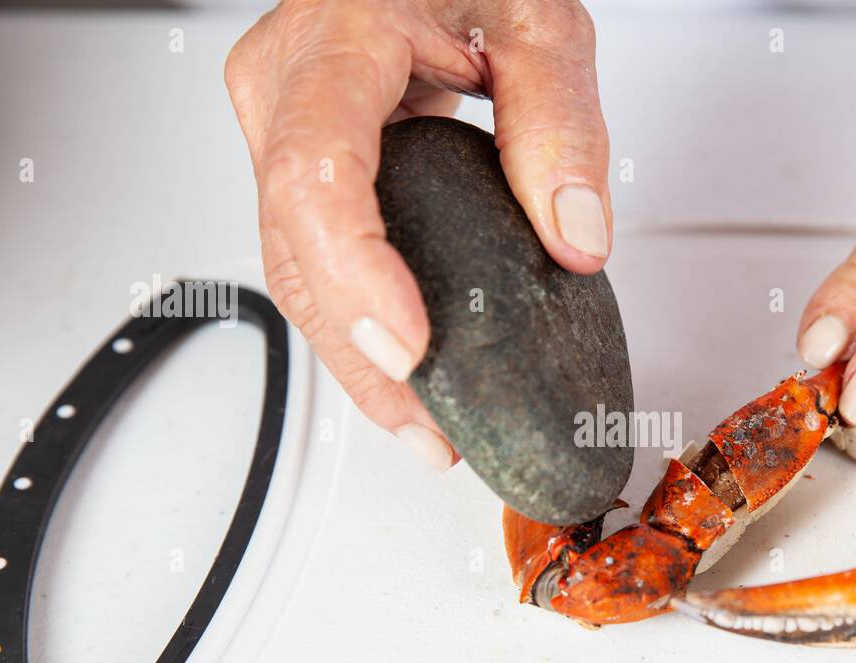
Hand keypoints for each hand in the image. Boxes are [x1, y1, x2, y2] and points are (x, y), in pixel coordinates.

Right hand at [225, 0, 610, 468]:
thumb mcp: (537, 17)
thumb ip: (560, 120)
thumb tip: (576, 237)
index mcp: (335, 40)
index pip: (317, 170)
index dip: (356, 271)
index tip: (411, 347)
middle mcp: (284, 90)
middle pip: (295, 247)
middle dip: (360, 357)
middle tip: (433, 428)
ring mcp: (279, 131)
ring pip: (291, 271)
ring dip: (354, 363)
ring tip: (426, 428)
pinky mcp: (295, 165)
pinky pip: (311, 259)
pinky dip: (356, 325)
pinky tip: (406, 378)